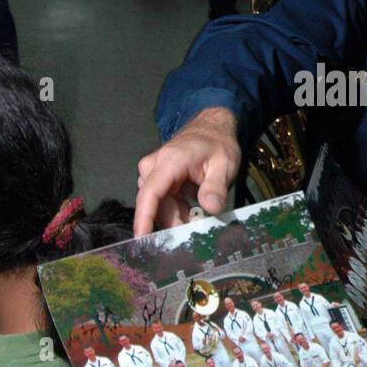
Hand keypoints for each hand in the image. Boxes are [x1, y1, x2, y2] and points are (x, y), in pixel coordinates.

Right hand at [134, 107, 241, 235]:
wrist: (212, 128)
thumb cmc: (218, 144)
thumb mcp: (225, 164)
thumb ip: (216, 186)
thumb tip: (211, 208)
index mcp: (169, 162)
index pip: (150, 194)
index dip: (144, 218)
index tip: (141, 239)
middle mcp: (154, 167)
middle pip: (157, 206)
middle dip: (175, 224)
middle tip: (197, 234)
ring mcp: (153, 173)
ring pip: (160, 207)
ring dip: (179, 218)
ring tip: (201, 221)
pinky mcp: (158, 180)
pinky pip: (164, 203)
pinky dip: (179, 212)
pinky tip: (194, 214)